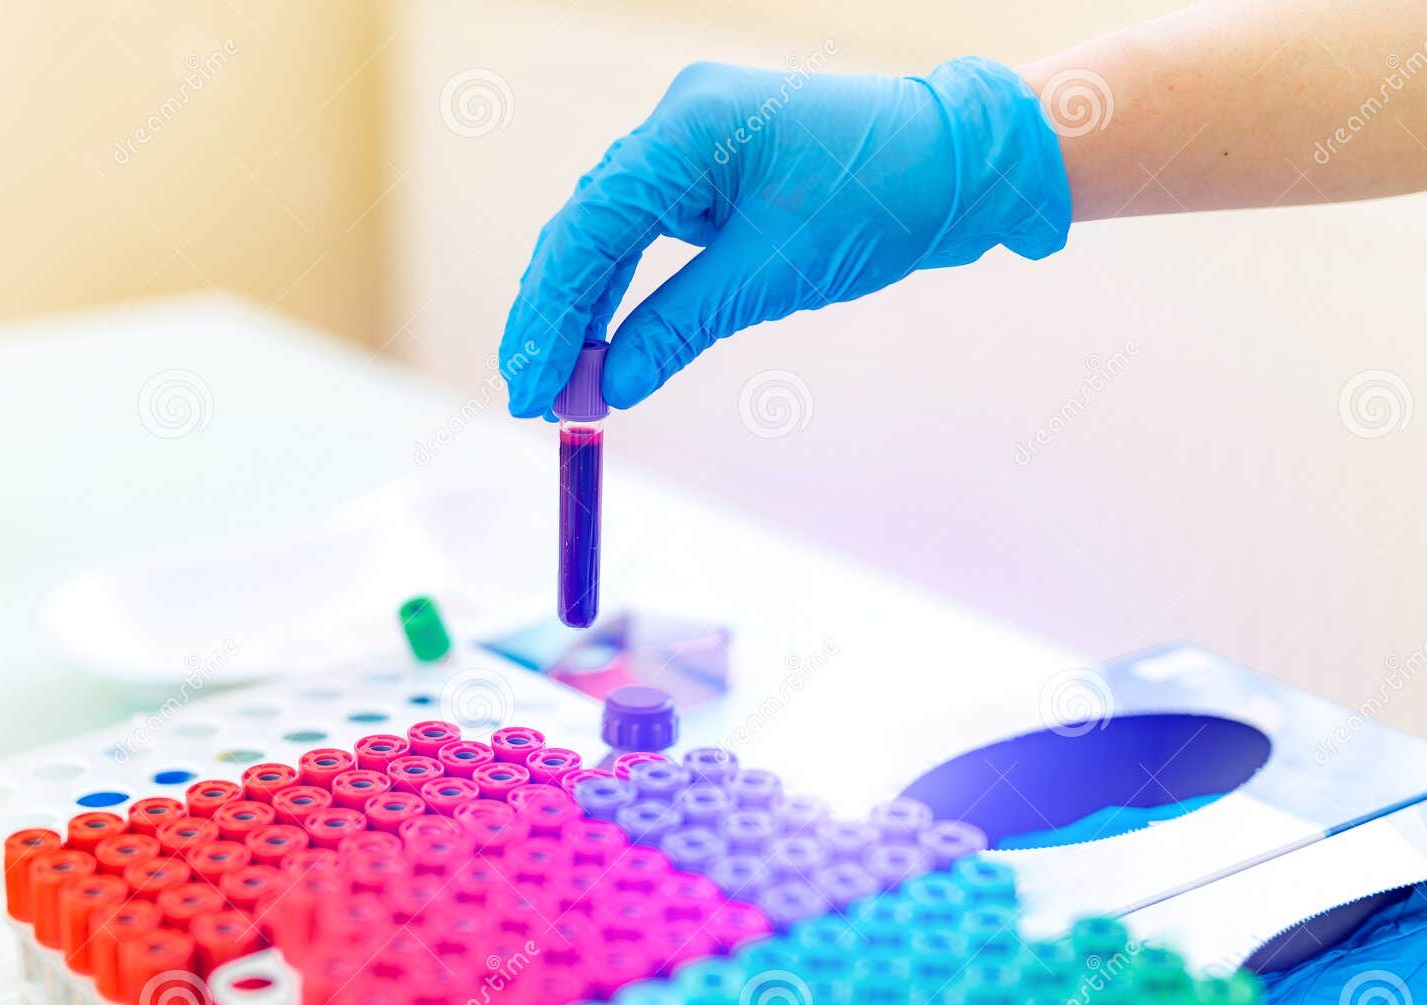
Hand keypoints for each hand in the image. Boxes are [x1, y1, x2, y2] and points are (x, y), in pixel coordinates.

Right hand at [499, 56, 1071, 417]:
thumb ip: (677, 329)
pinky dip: (618, 289)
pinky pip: (641, 230)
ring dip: (578, 310)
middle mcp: (674, 124)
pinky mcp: (707, 167)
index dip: (550, 317)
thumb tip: (610, 389)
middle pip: (581, 229)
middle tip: (529, 397)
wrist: (957, 162)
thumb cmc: (880, 201)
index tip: (531, 388)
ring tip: (554, 384)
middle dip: (552, 318)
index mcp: (685, 129)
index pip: (586, 230)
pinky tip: (598, 341)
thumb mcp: (772, 277)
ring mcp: (688, 141)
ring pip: (603, 233)